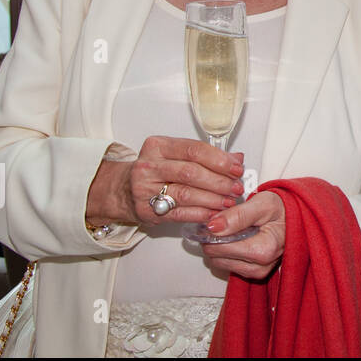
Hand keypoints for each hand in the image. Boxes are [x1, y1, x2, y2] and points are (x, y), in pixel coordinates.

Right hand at [86, 136, 244, 226]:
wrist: (123, 190)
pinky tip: (214, 213)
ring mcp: (145, 189)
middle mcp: (149, 166)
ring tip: (229, 202)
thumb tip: (237, 158)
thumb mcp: (176, 155)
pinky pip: (179, 213)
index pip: (194, 149)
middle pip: (191, 172)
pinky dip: (200, 214)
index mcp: (158, 146)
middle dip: (219, 181)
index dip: (219, 160)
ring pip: (186, 194)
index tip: (237, 168)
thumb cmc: (155, 170)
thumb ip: (206, 155)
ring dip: (213, 199)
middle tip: (236, 187)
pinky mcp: (146, 210)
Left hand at [201, 191, 285, 279]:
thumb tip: (213, 227)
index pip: (219, 248)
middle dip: (215, 239)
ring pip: (220, 263)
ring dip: (220, 246)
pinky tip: (237, 238)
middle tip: (224, 221)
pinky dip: (227, 252)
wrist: (298, 217)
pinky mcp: (255, 273)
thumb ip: (237, 215)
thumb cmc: (284, 209)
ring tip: (233, 229)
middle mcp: (261, 266)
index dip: (211, 232)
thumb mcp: (263, 204)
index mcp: (264, 250)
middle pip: (217, 257)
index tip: (214, 219)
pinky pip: (229, 265)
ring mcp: (258, 272)